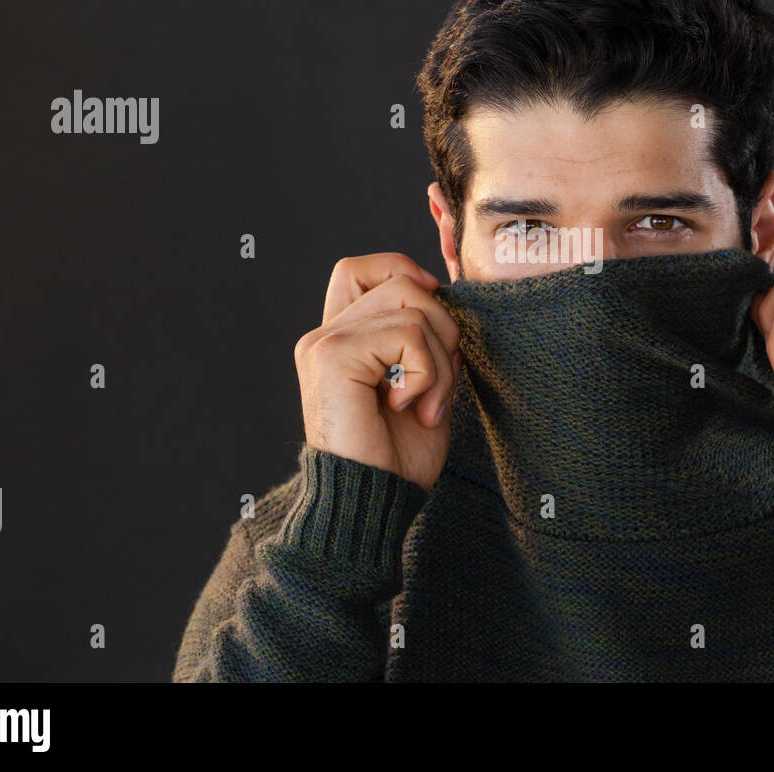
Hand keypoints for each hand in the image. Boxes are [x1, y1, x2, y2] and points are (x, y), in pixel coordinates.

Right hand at [293, 253, 461, 490]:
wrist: (372, 503)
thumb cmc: (396, 457)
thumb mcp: (423, 386)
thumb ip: (425, 342)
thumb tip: (448, 299)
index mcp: (341, 339)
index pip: (359, 269)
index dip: (403, 271)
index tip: (432, 315)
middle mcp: (325, 334)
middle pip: (403, 281)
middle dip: (443, 330)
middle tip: (436, 388)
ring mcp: (324, 342)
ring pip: (413, 304)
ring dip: (439, 360)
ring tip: (425, 405)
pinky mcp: (333, 355)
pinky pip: (408, 333)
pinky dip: (426, 373)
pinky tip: (407, 407)